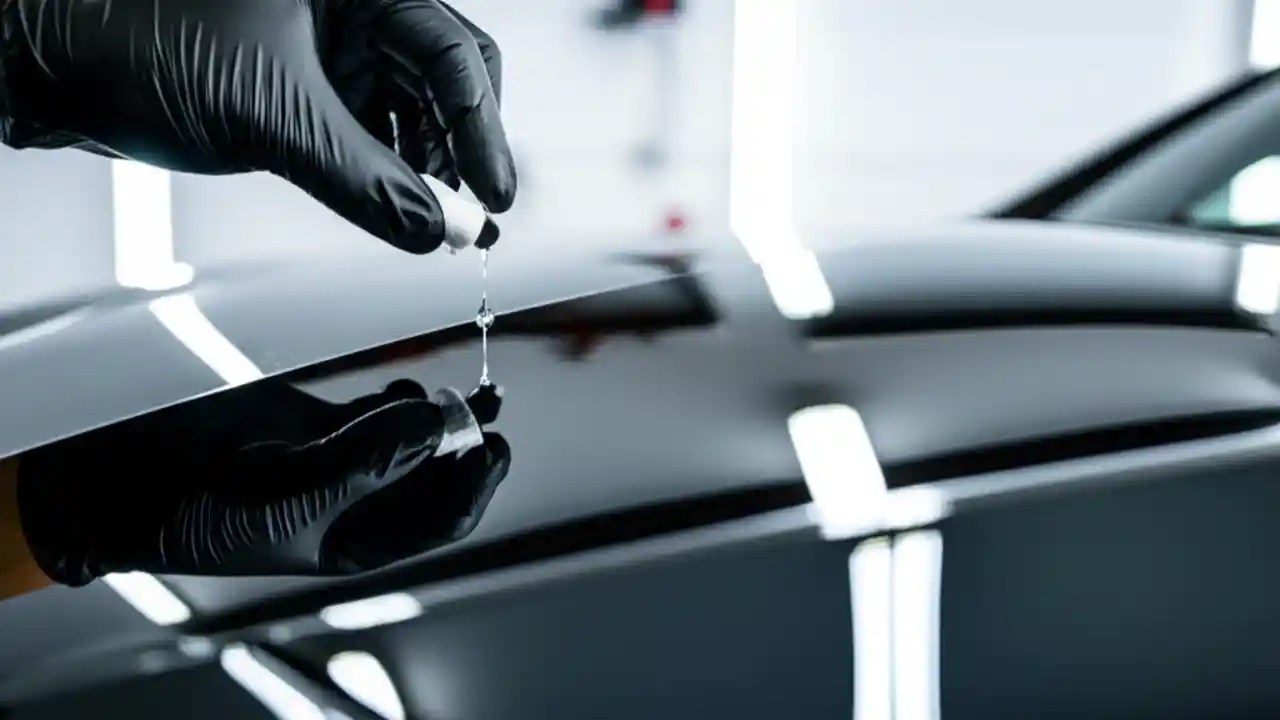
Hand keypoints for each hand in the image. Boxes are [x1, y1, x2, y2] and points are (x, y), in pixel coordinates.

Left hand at [0, 0, 514, 253]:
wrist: (49, 64)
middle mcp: (348, 7)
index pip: (450, 52)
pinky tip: (396, 207)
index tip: (492, 194)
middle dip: (458, 148)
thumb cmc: (135, 40)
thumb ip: (368, 181)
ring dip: (425, 170)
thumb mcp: (272, 118)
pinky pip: (368, 133)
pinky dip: (386, 174)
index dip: (481, 128)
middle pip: (442, 80)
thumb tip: (439, 228)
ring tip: (434, 221)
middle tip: (468, 214)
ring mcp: (326, 47)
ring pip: (408, 111)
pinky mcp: (304, 87)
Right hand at [13, 379, 510, 585]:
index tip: (495, 444)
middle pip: (438, 474)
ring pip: (413, 438)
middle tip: (488, 405)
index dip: (476, 485)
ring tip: (463, 391)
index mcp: (358, 541)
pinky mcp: (314, 423)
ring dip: (441, 416)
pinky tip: (412, 385)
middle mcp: (358, 503)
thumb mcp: (283, 493)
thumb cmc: (196, 510)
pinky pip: (375, 411)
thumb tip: (433, 428)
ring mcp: (338, 459)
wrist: (121, 481)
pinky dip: (400, 398)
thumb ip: (361, 460)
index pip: (442, 519)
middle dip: (468, 443)